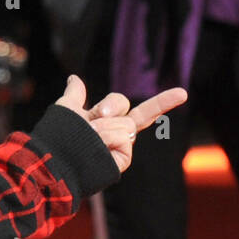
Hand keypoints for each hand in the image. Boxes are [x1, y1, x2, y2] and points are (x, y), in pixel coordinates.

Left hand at [54, 75, 188, 173]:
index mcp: (111, 123)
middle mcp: (120, 136)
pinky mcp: (122, 160)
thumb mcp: (67, 109)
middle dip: (109, 108)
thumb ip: (76, 95)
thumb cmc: (59, 137)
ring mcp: (122, 149)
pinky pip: (123, 137)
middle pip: (128, 110)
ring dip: (102, 126)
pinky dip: (107, 138)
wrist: (54, 159)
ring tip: (88, 140)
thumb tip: (74, 78)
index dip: (164, 103)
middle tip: (93, 120)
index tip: (184, 94)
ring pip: (125, 124)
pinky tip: (95, 148)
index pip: (142, 112)